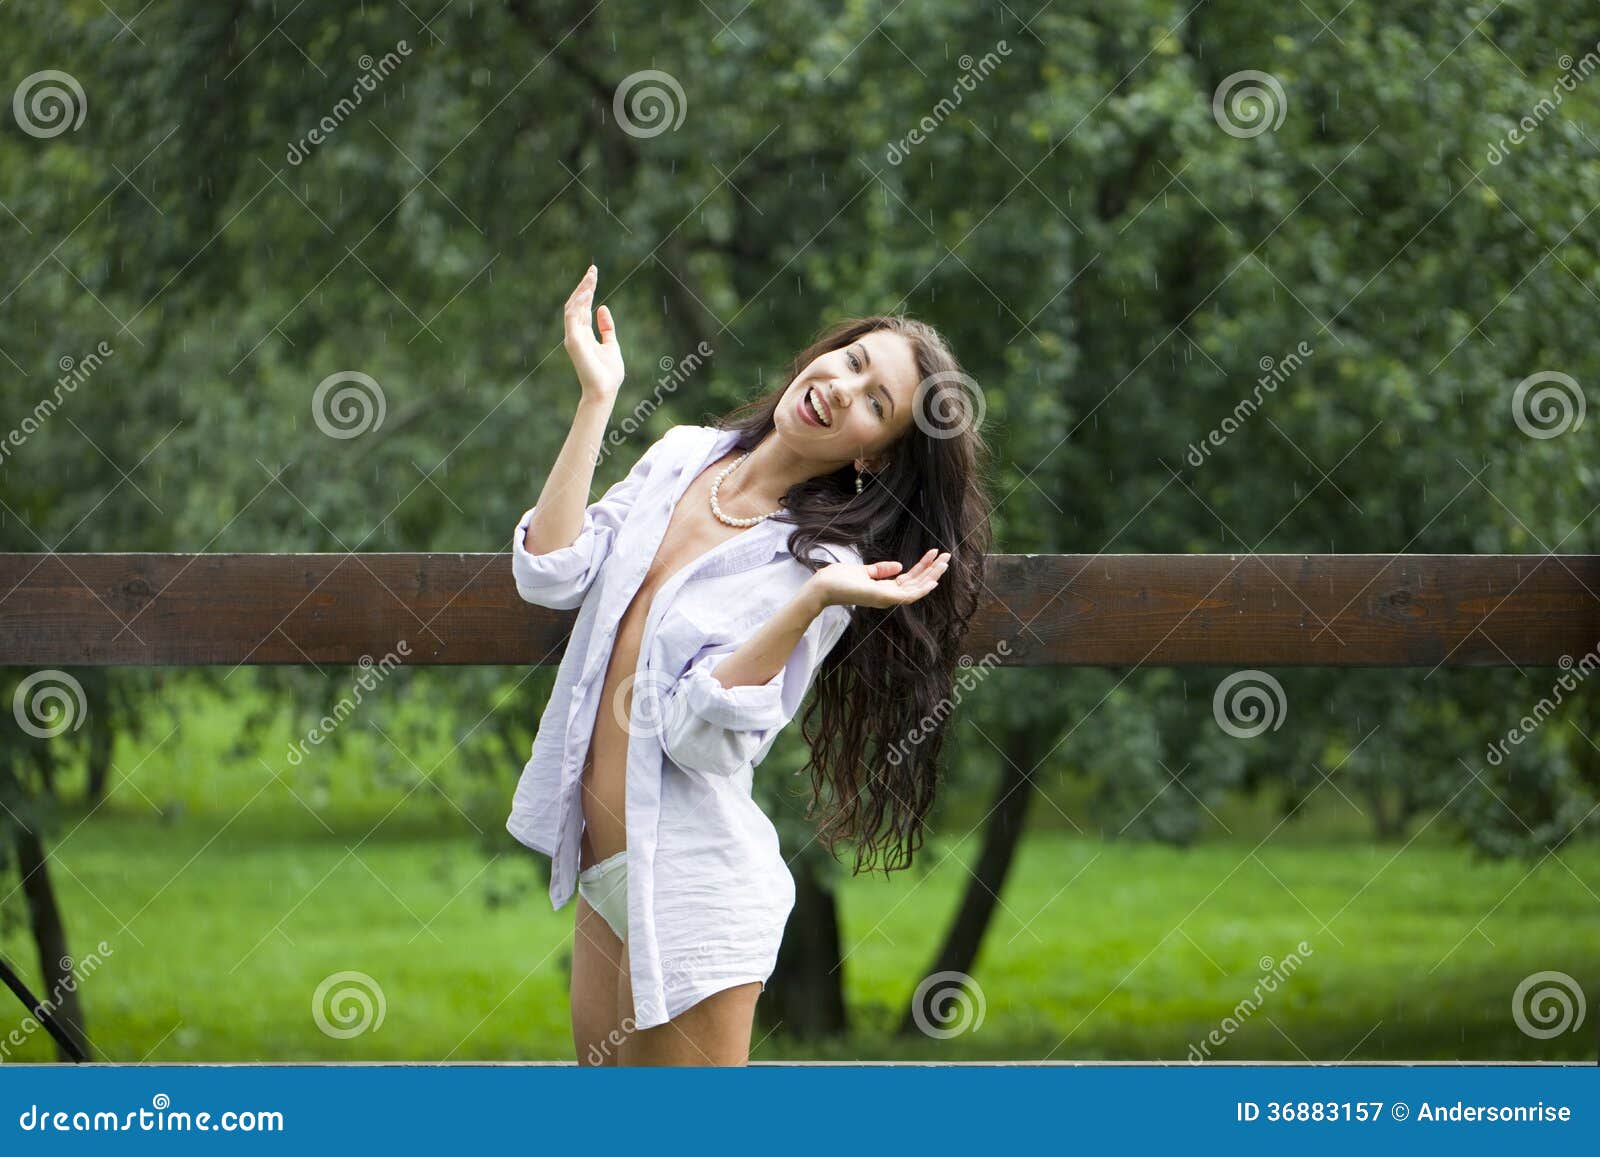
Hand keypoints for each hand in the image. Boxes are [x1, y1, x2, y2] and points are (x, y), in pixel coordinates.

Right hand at [563, 264, 624, 400]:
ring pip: (573, 307)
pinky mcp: (573, 340)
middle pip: (577, 303)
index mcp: (583, 334)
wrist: (605, 390)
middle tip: (593, 269)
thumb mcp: (611, 345)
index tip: (594, 273)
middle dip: (584, 285)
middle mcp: (575, 333)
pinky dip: (578, 303)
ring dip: (582, 290)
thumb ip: (607, 328)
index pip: (583, 307)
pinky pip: (572, 316)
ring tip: (591, 276)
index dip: (588, 290)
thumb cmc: (608, 373)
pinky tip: (588, 291)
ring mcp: (572, 336)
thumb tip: (603, 308)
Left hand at [811, 549, 950, 609]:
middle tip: (947, 556)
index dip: (923, 567)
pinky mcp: (885, 597)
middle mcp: (889, 595)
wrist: (824, 586)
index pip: (910, 578)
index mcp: (885, 589)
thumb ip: (882, 570)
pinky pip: (910, 594)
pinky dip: (923, 588)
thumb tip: (899, 566)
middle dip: (933, 570)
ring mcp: (888, 598)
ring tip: (945, 562)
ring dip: (932, 575)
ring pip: (917, 588)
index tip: (934, 554)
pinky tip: (934, 579)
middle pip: (917, 583)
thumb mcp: (865, 571)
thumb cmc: (839, 580)